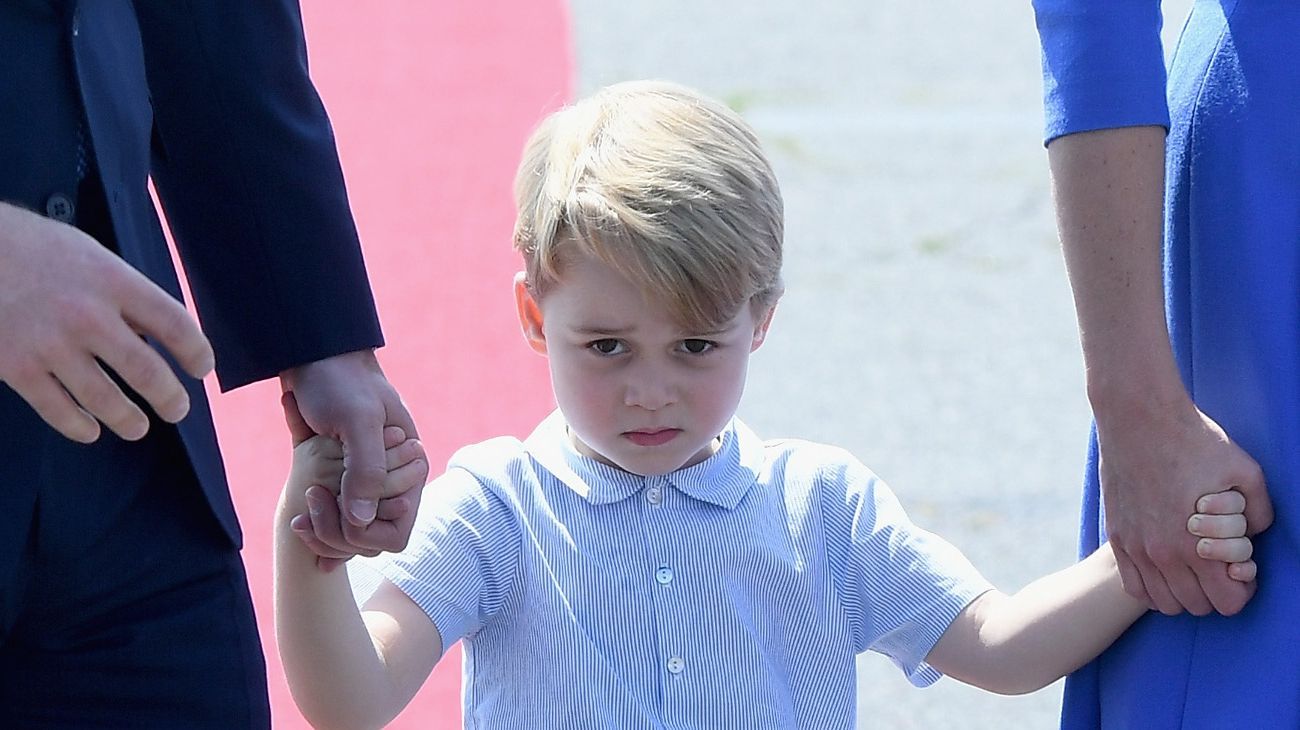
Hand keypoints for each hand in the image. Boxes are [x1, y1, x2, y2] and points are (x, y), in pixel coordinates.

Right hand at [0, 202, 213, 441]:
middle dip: (170, 399)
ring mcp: (50, 344)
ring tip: (138, 427)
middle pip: (146, 371)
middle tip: (177, 410)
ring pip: (105, 400)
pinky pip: (58, 410)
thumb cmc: (35, 249)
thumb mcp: (91, 257)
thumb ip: (125, 295)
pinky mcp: (15, 367)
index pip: (174, 324)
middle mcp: (87, 315)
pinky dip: (80, 426)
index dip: (196, 352)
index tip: (201, 369)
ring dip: (129, 420)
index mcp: (113, 282)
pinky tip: (91, 430)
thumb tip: (157, 335)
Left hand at [279, 354, 421, 551]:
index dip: (365, 534)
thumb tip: (362, 522)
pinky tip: (298, 517)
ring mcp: (364, 481)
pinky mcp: (340, 478)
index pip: (395, 533)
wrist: (311, 355)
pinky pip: (333, 516)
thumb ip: (367, 471)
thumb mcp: (357, 420)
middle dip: (336, 533)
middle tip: (310, 501)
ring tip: (301, 507)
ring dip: (322, 527)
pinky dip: (314, 518)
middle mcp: (391, 482)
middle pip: (369, 540)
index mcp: (409, 470)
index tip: (336, 505)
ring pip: (349, 533)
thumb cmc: (339, 380)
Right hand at [1097, 403, 1271, 615]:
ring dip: (1183, 593)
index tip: (1242, 570)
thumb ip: (1259, 512)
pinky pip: (1134, 587)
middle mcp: (1162, 554)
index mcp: (1196, 544)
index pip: (1226, 601)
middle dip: (1215, 591)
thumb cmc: (1193, 442)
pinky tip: (1166, 569)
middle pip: (1195, 606)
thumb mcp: (1245, 472)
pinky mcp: (1117, 537)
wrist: (1138, 419)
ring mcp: (1135, 547)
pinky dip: (1153, 589)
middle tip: (1219, 565)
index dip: (1242, 590)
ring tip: (1193, 569)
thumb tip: (1253, 535)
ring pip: (1164, 603)